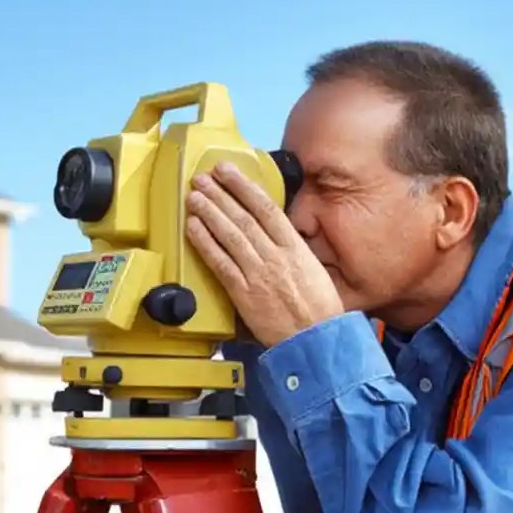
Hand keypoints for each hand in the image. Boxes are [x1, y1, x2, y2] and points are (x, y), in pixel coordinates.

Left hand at [185, 161, 343, 346]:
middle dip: (220, 194)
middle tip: (202, 178)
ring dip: (209, 212)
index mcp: (294, 248)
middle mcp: (275, 256)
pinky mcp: (244, 294)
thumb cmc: (320, 310)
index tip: (228, 171)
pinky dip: (205, 243)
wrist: (317, 341)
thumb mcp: (314, 269)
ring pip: (229, 235)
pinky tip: (193, 228)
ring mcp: (258, 274)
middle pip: (242, 217)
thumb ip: (293, 251)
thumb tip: (277, 235)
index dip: (243, 186)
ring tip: (194, 196)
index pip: (266, 207)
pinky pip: (220, 263)